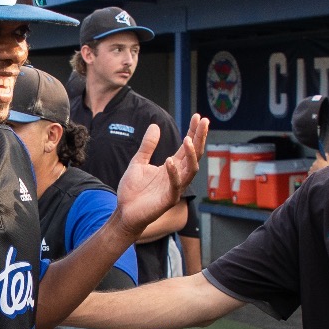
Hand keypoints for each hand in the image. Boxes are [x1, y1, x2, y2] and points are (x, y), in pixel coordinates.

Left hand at [112, 116, 209, 239]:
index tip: (197, 117)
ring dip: (191, 155)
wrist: (124, 212)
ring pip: (191, 170)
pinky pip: (175, 186)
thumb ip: (147, 146)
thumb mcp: (138, 162)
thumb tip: (155, 125)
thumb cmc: (133, 190)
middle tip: (203, 122)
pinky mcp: (168, 200)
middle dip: (200, 138)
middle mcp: (177, 176)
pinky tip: (170, 161)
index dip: (193, 132)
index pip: (187, 147)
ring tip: (188, 139)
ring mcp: (175, 188)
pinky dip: (173, 174)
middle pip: (194, 155)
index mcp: (172, 167)